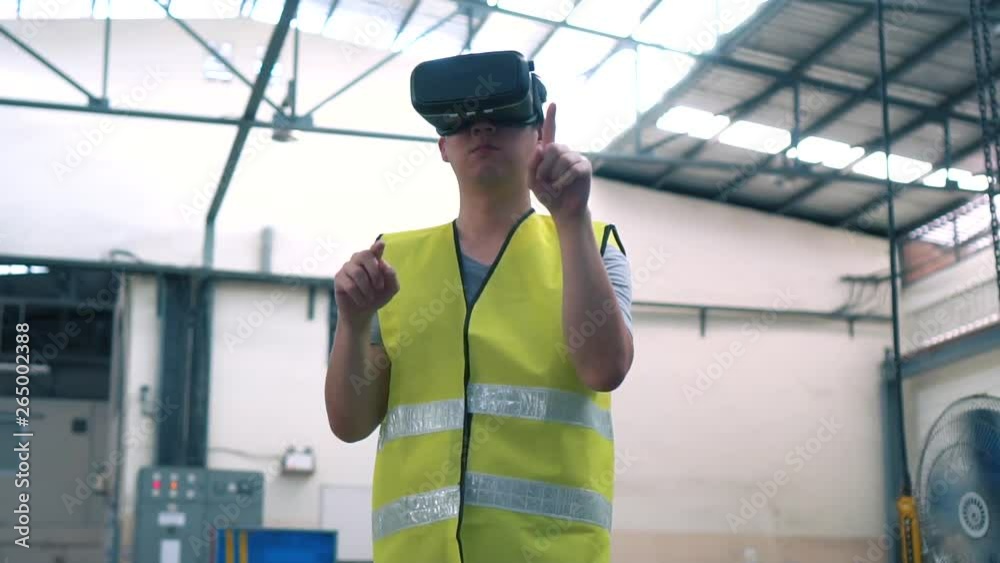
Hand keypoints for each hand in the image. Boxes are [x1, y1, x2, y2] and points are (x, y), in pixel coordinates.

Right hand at [334, 240, 399, 328]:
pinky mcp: (339, 277)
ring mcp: (348, 267)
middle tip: (379, 287)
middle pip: (365, 255)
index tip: (381, 244)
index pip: (374, 249)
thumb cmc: (377, 296)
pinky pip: (350, 285)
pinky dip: (359, 296)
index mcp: (373, 259)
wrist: (363, 312)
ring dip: (367, 289)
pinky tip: (361, 301)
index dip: (377, 247)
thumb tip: (383, 264)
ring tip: (370, 298)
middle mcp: (359, 259)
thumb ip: (391, 276)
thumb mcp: (391, 289)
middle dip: (375, 273)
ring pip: (357, 273)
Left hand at [529, 103, 591, 222]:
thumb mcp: (533, 180)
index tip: (553, 104)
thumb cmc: (548, 194)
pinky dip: (563, 181)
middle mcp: (565, 151)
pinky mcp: (585, 167)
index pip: (550, 132)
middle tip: (545, 181)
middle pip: (553, 148)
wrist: (563, 210)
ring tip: (555, 186)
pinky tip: (562, 187)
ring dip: (554, 175)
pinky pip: (572, 169)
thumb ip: (532, 164)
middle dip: (545, 167)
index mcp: (551, 153)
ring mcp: (577, 158)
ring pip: (562, 159)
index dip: (551, 118)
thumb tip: (540, 146)